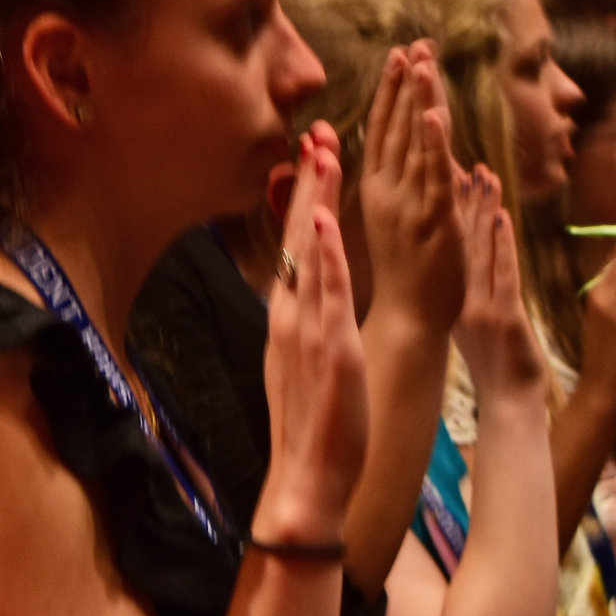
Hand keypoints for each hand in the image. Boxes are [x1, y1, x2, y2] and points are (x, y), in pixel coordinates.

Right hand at [257, 124, 370, 547]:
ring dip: (312, 203)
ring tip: (322, 156)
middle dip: (308, 186)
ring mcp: (304, 331)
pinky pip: (321, 295)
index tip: (315, 162)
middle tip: (317, 134)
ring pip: (305, 255)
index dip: (305, 204)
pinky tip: (323, 223)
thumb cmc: (315, 429)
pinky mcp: (325, 349)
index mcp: (290, 320)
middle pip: (295, 240)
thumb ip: (307, 328)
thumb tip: (307, 301)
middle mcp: (289, 317)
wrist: (306, 480)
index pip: (296, 250)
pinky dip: (320, 257)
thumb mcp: (308, 365)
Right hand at [359, 44, 465, 337]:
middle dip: (403, 85)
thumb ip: (396, 189)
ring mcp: (408, 204)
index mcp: (376, 191)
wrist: (407, 319)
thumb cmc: (403, 277)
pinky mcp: (432, 220)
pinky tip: (432, 113)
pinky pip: (432, 175)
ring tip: (421, 62)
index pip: (381, 132)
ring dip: (416, 100)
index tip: (398, 59)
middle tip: (411, 46)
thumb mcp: (393, 225)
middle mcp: (387, 192)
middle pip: (394, 128)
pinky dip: (431, 143)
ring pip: (412, 144)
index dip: (389, 94)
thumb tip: (399, 160)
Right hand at [453, 167, 544, 404]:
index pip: (451, 249)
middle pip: (461, 242)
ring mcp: (481, 308)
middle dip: (461, 202)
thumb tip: (464, 276)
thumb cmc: (498, 373)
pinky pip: (501, 274)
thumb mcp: (476, 332)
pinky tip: (500, 217)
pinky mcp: (504, 316)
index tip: (449, 178)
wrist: (510, 407)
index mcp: (455, 303)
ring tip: (481, 176)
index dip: (450, 213)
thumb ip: (470, 300)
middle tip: (461, 163)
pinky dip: (500, 245)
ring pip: (479, 251)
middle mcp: (462, 300)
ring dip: (481, 212)